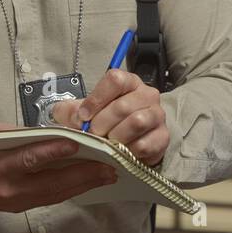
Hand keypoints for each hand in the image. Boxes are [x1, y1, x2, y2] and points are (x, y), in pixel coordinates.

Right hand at [0, 123, 116, 211]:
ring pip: (55, 194)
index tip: (78, 144)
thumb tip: (56, 133)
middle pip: (50, 182)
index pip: (29, 158)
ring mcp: (15, 202)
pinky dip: (71, 189)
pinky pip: (50, 198)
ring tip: (107, 175)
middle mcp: (7, 188)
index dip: (53, 151)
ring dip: (83, 184)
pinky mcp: (21, 208)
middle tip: (108, 167)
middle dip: (82, 174)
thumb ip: (22, 136)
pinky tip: (88, 182)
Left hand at [51, 69, 169, 165]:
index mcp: (128, 82)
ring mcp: (157, 115)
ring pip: (137, 122)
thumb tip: (71, 117)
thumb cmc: (105, 122)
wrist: (127, 142)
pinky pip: (145, 144)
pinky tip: (121, 153)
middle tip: (93, 135)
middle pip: (123, 105)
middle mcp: (146, 95)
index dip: (96, 99)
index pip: (115, 79)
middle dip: (102, 123)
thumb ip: (69, 111)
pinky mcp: (162, 137)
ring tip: (107, 143)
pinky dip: (128, 151)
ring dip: (116, 136)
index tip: (83, 116)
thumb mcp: (82, 112)